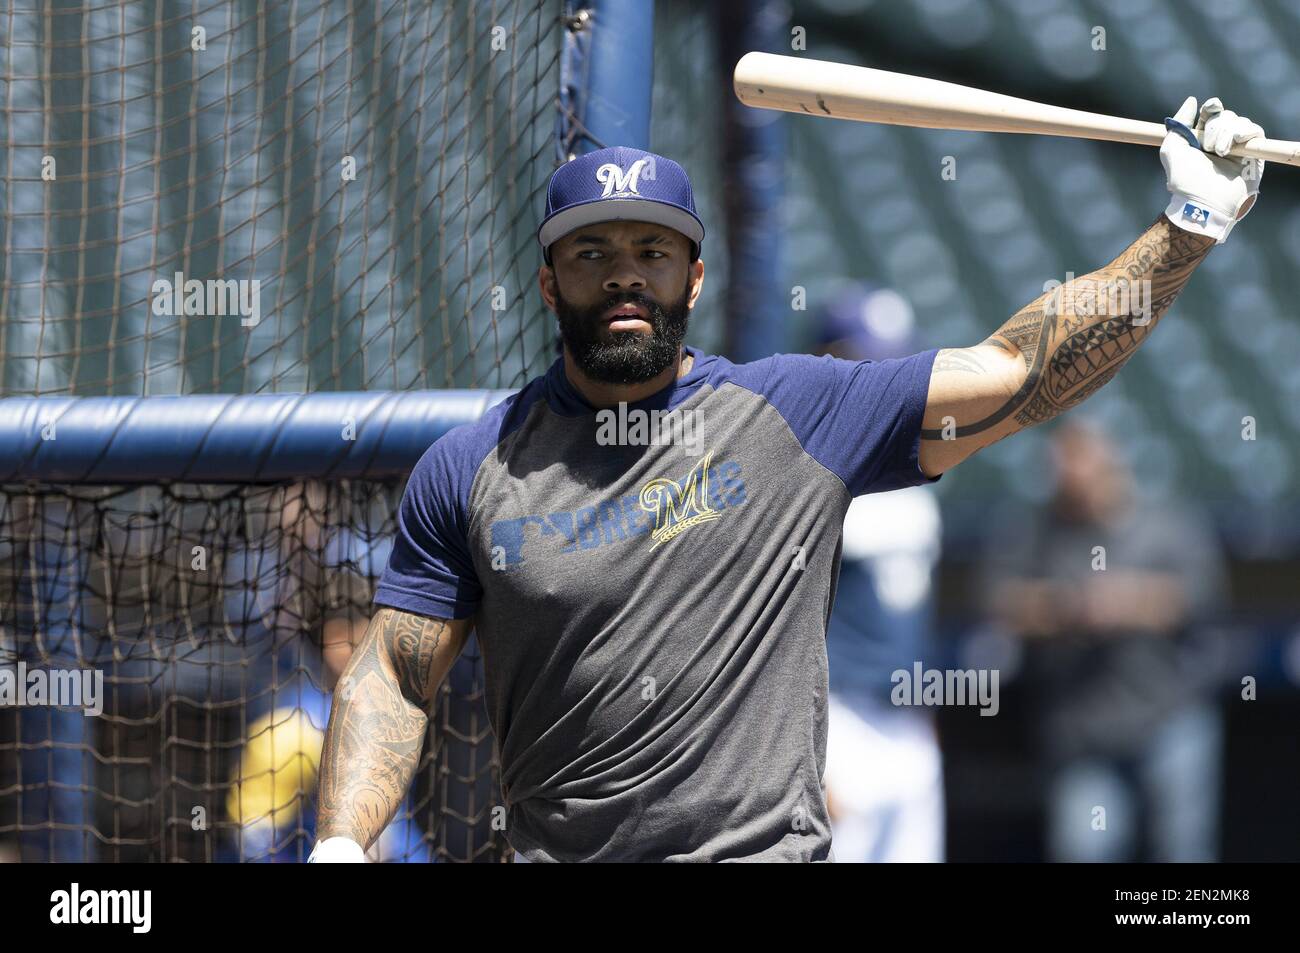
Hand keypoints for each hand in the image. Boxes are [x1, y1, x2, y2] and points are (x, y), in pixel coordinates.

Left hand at [1160, 96, 1264, 243]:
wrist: (1204, 201)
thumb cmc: (1184, 179)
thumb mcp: (1172, 148)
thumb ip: (1180, 123)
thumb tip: (1191, 100)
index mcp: (1201, 138)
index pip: (1212, 112)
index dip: (1212, 107)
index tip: (1209, 109)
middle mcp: (1220, 141)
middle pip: (1226, 115)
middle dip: (1215, 126)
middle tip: (1207, 147)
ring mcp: (1237, 147)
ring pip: (1240, 122)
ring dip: (1227, 133)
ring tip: (1219, 153)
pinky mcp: (1254, 154)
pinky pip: (1256, 132)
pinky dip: (1246, 132)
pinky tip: (1236, 143)